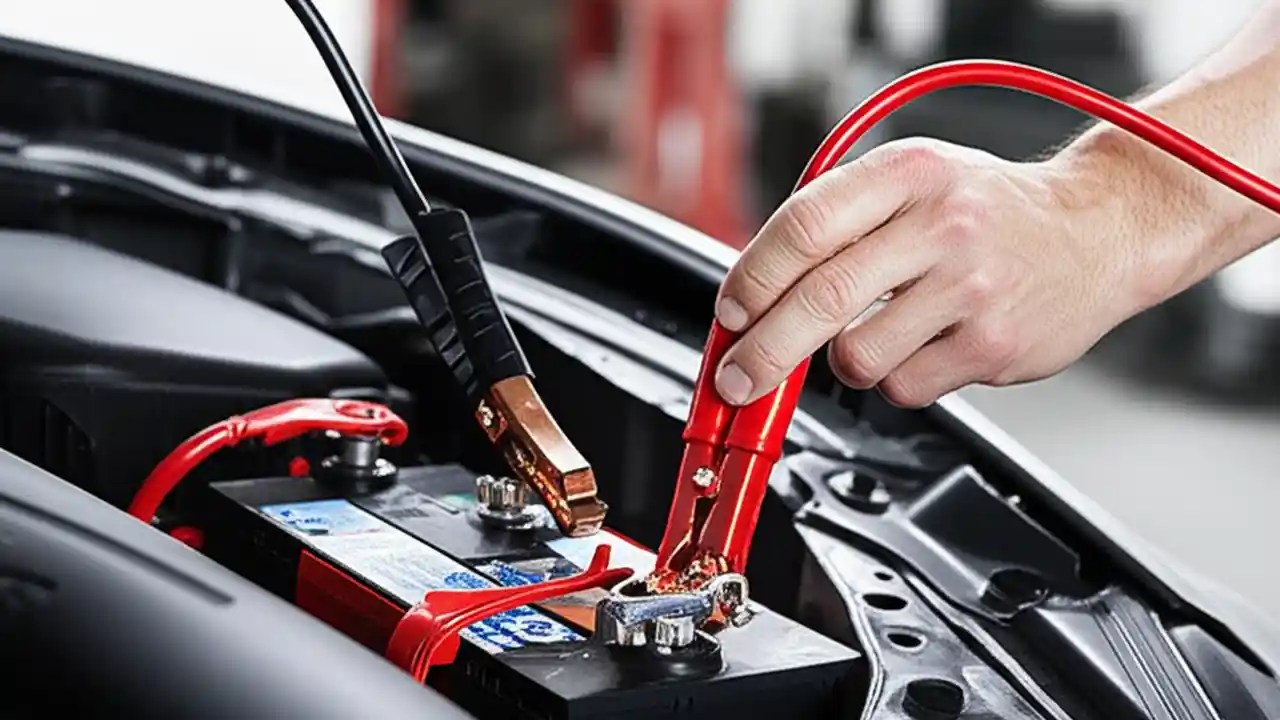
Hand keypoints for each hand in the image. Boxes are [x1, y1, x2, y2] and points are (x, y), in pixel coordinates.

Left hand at [712, 138, 1162, 407]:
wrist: (1099, 231)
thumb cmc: (990, 212)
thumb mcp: (918, 181)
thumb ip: (843, 220)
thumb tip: (757, 291)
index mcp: (909, 174)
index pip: (805, 226)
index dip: (752, 277)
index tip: (730, 312)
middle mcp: (941, 225)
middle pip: (820, 300)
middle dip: (762, 351)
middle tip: (736, 379)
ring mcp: (972, 287)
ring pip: (858, 356)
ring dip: (846, 362)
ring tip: (876, 336)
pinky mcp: (994, 344)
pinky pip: (905, 386)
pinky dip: (896, 379)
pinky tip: (925, 347)